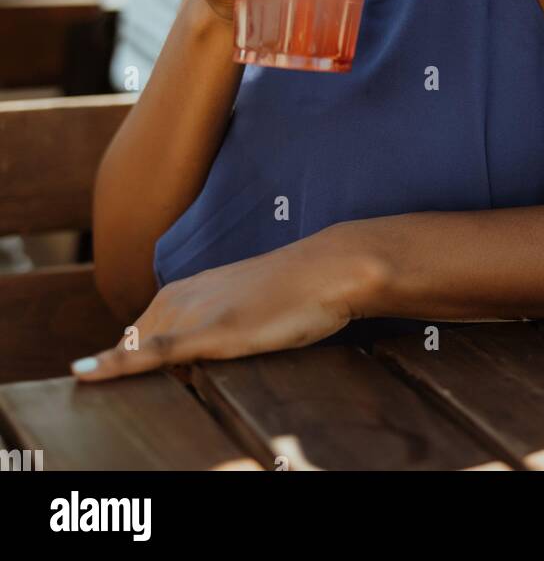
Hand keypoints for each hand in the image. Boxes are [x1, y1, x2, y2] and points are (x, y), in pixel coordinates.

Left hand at [70, 230, 388, 379]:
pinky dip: (117, 364)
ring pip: (135, 351)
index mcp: (182, 292)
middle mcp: (178, 298)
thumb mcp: (242, 310)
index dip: (129, 368)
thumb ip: (215, 327)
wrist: (327, 270)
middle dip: (121, 375)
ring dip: (118, 375)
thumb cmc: (293, 292)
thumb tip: (198, 363)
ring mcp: (191, 314)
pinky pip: (152, 353)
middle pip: (130, 348)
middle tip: (138, 401)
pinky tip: (87, 374)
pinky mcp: (209, 332)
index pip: (136, 340)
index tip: (123, 390)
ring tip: (125, 399)